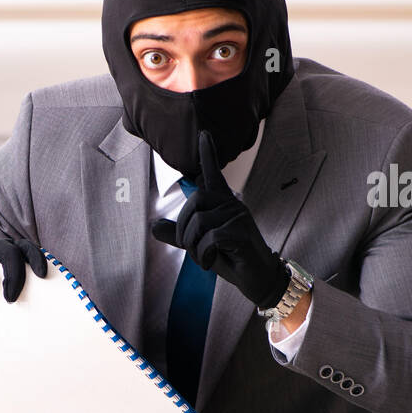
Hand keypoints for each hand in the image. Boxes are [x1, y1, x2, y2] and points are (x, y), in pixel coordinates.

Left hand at [150, 130, 289, 309]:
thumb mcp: (199, 245)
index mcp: (223, 204)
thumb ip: (178, 235)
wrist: (257, 278)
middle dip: (184, 227)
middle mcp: (232, 204)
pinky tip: (212, 260)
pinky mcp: (242, 232)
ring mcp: (239, 217)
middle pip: (195, 202)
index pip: (213, 175)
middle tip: (190, 246)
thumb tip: (153, 226)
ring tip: (205, 256)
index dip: (207, 154)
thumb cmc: (230, 258)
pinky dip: (204, 254)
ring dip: (194, 245)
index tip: (204, 134)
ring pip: (200, 222)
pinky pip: (211, 238)